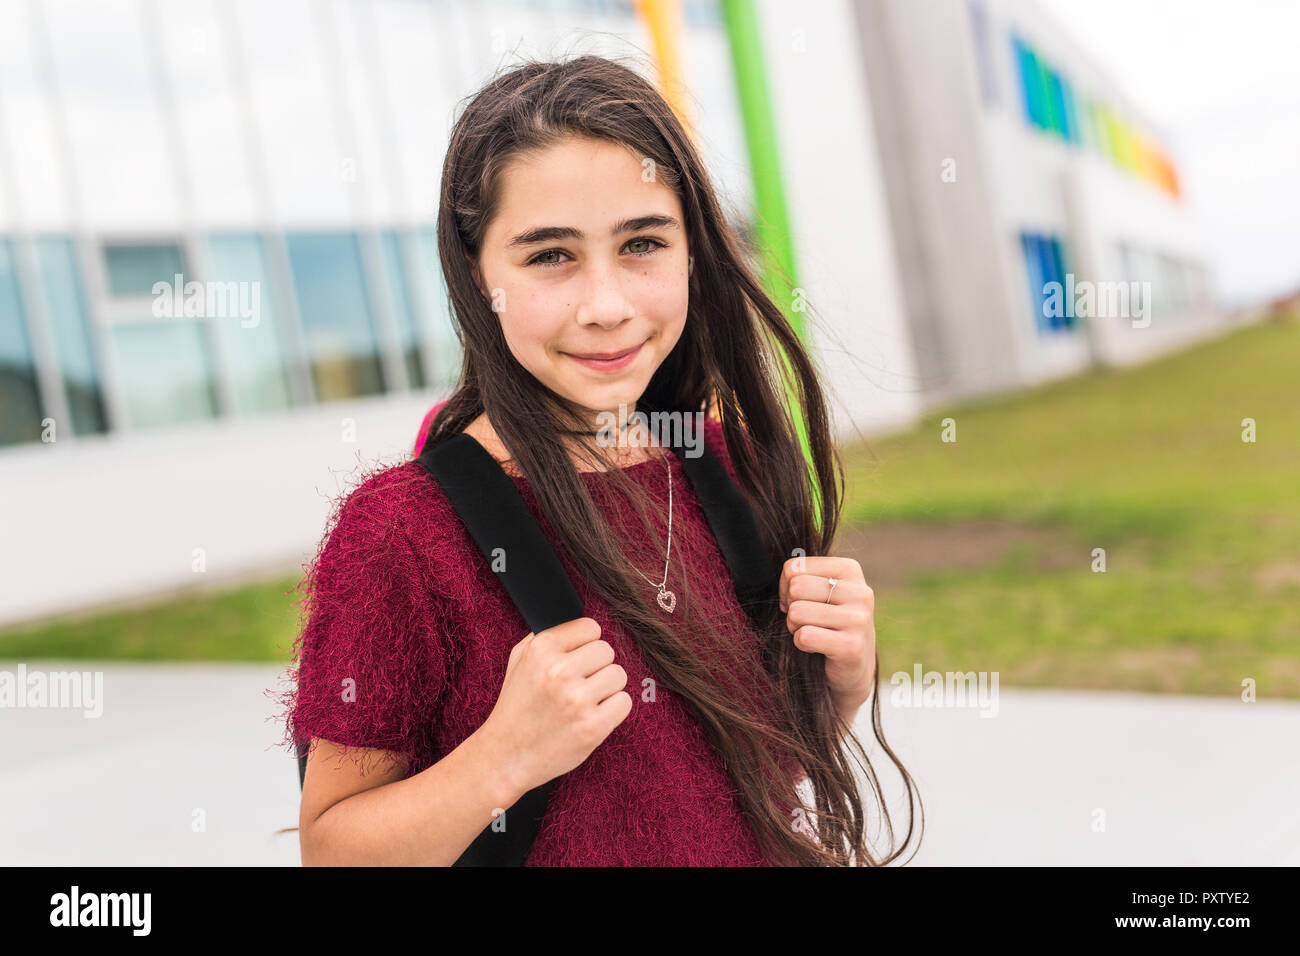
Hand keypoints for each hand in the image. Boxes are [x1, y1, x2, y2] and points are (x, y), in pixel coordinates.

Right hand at [479, 617, 632, 795]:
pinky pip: (624, 702)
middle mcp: (559, 671)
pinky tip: (592, 716)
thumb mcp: (519, 661)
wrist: (505, 756)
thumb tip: (581, 626)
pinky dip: (613, 710)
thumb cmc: (516, 707)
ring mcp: (577, 700)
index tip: (577, 661)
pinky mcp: (593, 727)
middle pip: (607, 651)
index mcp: (541, 649)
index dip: (586, 645)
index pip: (591, 627)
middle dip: (597, 667)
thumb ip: (548, 637)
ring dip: (607, 689)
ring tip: (585, 702)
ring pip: (619, 675)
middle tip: (579, 685)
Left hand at [777, 556, 876, 718]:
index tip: (799, 601)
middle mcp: (860, 592)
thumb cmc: (827, 622)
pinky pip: (804, 636)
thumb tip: (786, 575)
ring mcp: (859, 619)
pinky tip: (817, 647)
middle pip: (796, 587)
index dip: (785, 587)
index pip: (795, 566)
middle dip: (791, 607)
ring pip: (798, 612)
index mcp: (850, 570)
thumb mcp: (819, 591)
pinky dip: (801, 644)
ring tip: (812, 632)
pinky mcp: (852, 646)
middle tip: (805, 620)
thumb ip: (801, 576)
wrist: (852, 666)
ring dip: (795, 627)